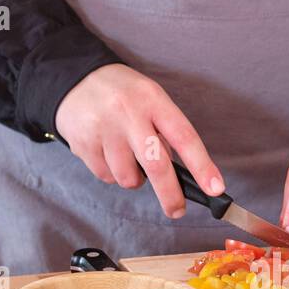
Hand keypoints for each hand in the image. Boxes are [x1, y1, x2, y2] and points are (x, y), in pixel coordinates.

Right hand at [55, 63, 222, 218]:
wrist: (74, 78)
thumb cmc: (123, 94)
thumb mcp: (150, 99)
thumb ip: (165, 131)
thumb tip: (181, 175)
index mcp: (153, 100)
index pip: (184, 137)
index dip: (202, 166)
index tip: (215, 188)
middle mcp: (128, 113)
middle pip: (156, 165)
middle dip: (170, 195)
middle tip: (177, 210)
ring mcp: (104, 129)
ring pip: (128, 177)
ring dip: (134, 179)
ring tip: (128, 157)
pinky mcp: (84, 144)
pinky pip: (106, 177)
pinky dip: (112, 173)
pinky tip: (108, 152)